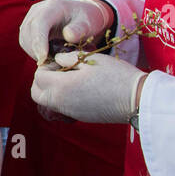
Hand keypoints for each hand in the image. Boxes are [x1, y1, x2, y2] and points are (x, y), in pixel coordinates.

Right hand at [17, 0, 113, 62]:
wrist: (83, 16)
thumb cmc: (87, 20)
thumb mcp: (89, 23)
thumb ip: (80, 29)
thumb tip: (68, 35)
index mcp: (52, 7)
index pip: (39, 24)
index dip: (38, 41)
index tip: (43, 58)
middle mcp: (38, 10)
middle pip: (28, 32)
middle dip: (36, 50)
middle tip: (51, 63)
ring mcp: (31, 18)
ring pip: (24, 39)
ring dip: (34, 52)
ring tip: (51, 59)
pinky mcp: (29, 27)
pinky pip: (26, 42)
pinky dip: (34, 52)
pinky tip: (47, 56)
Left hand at [31, 52, 146, 123]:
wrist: (137, 99)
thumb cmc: (117, 76)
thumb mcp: (92, 60)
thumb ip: (69, 58)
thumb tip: (57, 60)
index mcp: (62, 87)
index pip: (38, 77)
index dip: (45, 67)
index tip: (59, 62)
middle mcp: (62, 102)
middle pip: (36, 93)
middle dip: (41, 81)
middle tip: (58, 71)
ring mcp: (70, 112)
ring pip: (47, 103)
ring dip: (50, 91)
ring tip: (69, 79)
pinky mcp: (79, 117)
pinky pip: (61, 108)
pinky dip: (61, 99)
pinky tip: (78, 89)